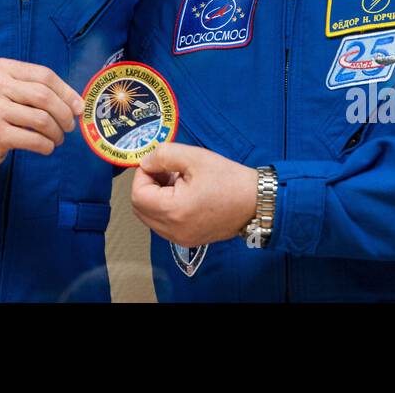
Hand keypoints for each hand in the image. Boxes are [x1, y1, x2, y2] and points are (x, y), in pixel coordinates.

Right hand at [0, 58, 84, 174]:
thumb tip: (77, 104)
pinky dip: (47, 146)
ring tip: (57, 138)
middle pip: (45, 96)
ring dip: (57, 132)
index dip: (67, 92)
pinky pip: (34, 139)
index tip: (78, 107)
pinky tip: (46, 147)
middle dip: (64, 114)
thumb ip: (37, 89)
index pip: (44, 75)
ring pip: (42, 119)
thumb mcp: (9, 89)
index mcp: (2, 68)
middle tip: (69, 126)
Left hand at [130, 143, 257, 247]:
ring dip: (156, 197)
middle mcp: (174, 230)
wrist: (257, 202)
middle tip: (165, 170)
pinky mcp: (189, 239)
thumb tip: (145, 162)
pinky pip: (164, 225)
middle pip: (140, 209)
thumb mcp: (194, 157)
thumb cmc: (229, 179)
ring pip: (150, 218)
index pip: (137, 195)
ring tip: (177, 181)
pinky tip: (184, 194)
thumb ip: (163, 155)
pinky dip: (166, 208)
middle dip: (147, 186)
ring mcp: (181, 238)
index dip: (142, 174)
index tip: (158, 163)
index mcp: (174, 211)